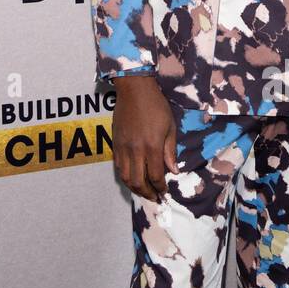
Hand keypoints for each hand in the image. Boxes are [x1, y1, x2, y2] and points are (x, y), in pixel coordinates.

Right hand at [111, 75, 177, 200]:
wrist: (134, 90)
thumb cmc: (156, 106)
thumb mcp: (170, 127)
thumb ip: (170, 151)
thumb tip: (173, 171)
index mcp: (151, 146)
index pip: (155, 175)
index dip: (161, 187)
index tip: (165, 191)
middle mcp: (135, 150)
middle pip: (138, 181)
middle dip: (147, 193)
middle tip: (155, 197)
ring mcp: (123, 148)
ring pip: (126, 177)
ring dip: (135, 188)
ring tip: (144, 192)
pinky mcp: (115, 144)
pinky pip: (118, 167)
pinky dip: (126, 177)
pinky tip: (133, 178)